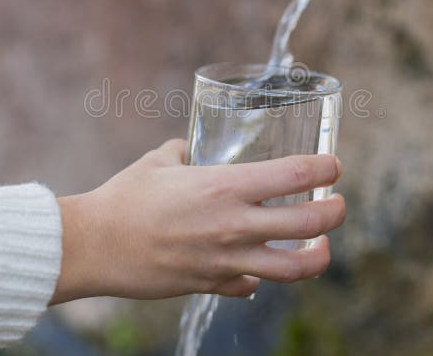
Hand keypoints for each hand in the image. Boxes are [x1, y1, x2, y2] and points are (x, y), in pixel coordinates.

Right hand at [50, 139, 344, 303]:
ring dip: (318, 255)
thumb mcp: (160, 160)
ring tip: (322, 245)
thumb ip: (186, 151)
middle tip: (338, 204)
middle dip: (335, 212)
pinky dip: (261, 277)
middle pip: (308, 223)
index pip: (294, 176)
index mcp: (224, 187)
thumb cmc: (124, 197)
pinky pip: (250, 285)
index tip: (332, 165)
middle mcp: (233, 225)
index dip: (323, 168)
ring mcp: (226, 260)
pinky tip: (260, 268)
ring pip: (294, 268)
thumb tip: (195, 148)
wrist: (94, 245)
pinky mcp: (211, 284)